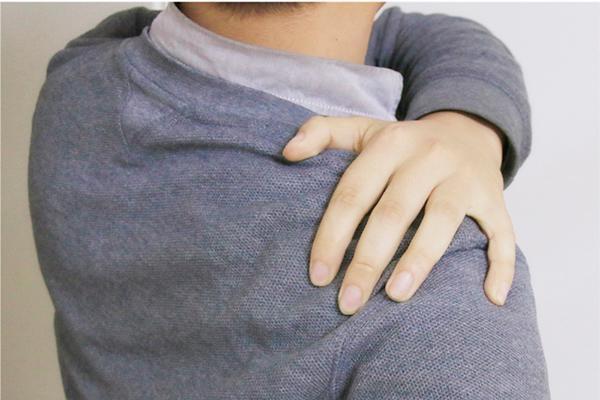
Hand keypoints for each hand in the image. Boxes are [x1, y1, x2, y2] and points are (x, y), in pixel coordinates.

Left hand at [283, 111, 514, 314]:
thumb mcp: (363, 130)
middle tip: (348, 302)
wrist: (466, 130)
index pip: (353, 193)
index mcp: (391, 143)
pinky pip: (503, 232)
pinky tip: (492, 298)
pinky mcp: (494, 198)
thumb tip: (286, 153)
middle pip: (393, 212)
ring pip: (442, 220)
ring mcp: (464, 178)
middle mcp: (429, 157)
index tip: (318, 276)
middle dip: (367, 260)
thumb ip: (322, 133)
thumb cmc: (404, 144)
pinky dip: (501, 265)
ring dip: (419, 260)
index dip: (332, 235)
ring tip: (395, 296)